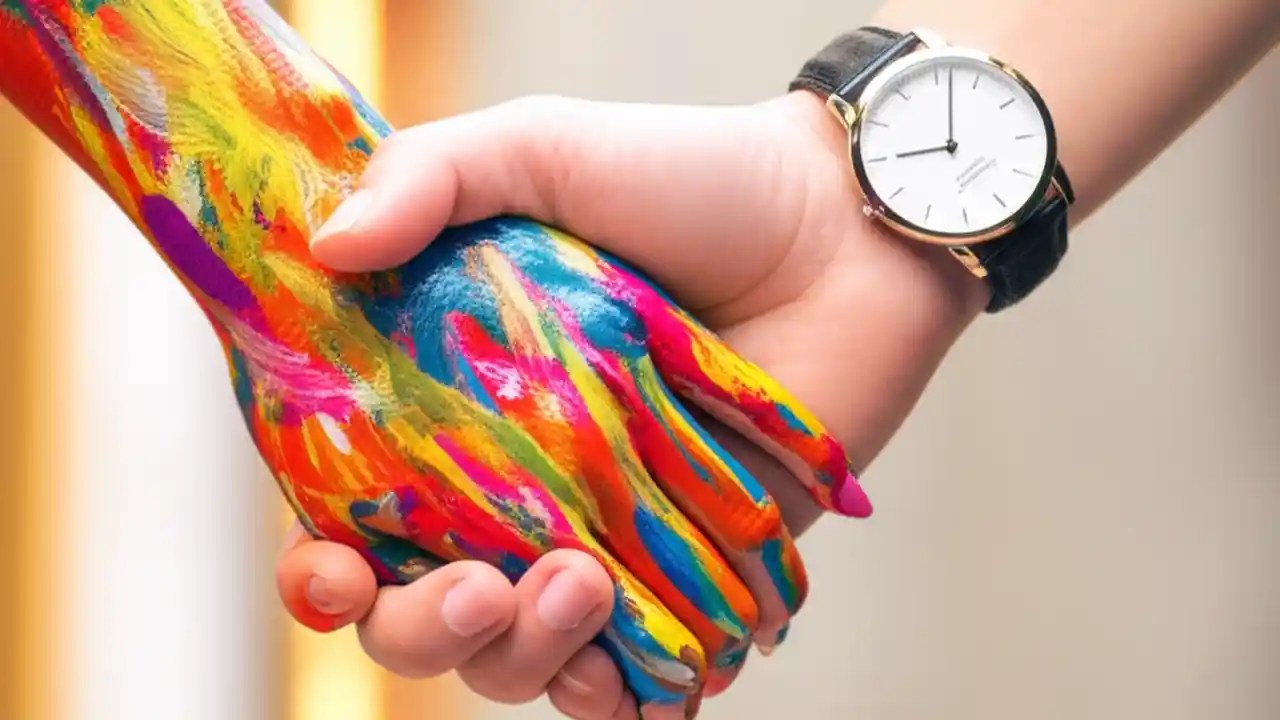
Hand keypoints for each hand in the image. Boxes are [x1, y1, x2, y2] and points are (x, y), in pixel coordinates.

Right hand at [280, 91, 987, 717]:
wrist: (843, 230)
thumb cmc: (695, 181)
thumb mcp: (547, 148)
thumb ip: (431, 176)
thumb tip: (327, 248)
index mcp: (451, 401)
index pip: (352, 512)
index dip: (322, 566)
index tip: (332, 572)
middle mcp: (515, 484)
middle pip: (424, 612)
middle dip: (424, 631)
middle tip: (478, 589)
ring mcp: (603, 535)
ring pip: (519, 661)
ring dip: (523, 660)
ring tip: (581, 585)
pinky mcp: (690, 569)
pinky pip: (635, 676)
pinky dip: (616, 698)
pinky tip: (625, 674)